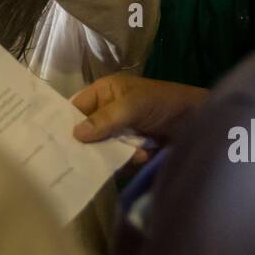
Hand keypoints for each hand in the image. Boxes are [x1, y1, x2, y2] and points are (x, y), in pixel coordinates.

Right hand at [71, 73, 208, 163]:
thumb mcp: (134, 105)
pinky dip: (130, 160)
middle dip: (92, 145)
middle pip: (85, 134)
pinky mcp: (130, 151)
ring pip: (101, 150)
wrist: (200, 121)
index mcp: (103, 93)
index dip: (64, 124)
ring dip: (118, 153)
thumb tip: (76, 134)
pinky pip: (118, 161)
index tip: (54, 142)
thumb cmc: (164, 103)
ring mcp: (118, 134)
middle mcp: (106, 113)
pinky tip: (145, 156)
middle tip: (90, 156)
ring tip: (137, 152)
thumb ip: (105, 119)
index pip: (74, 109)